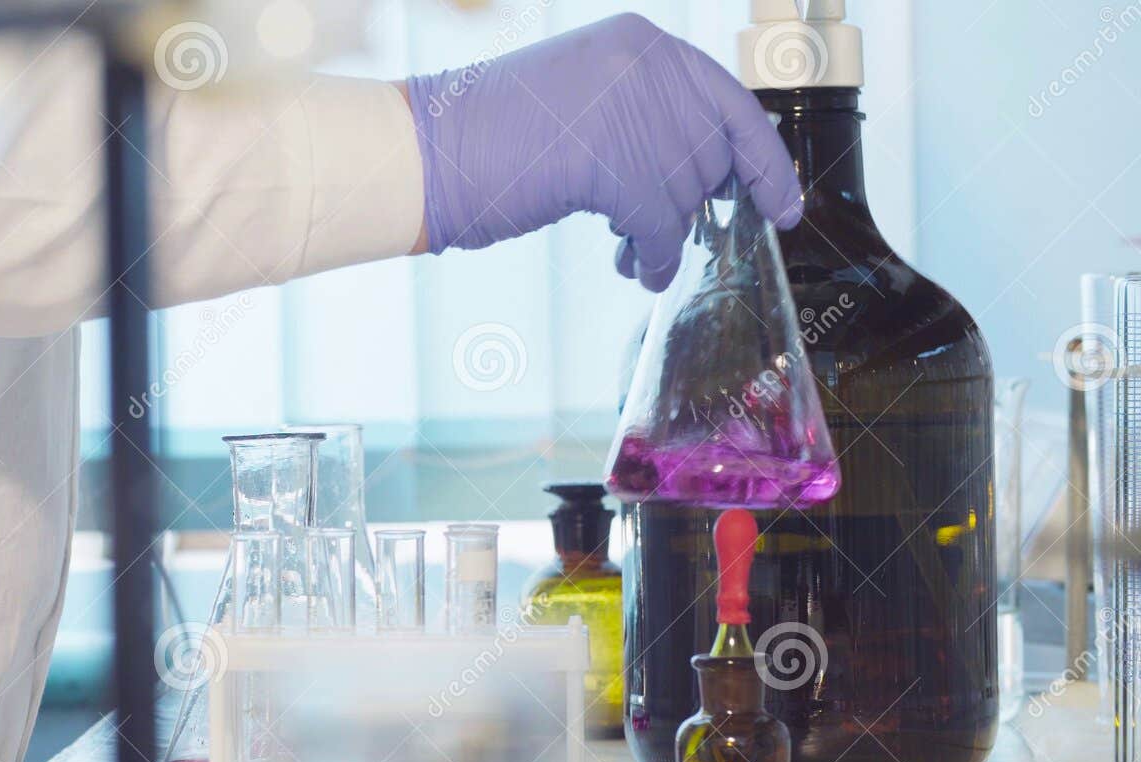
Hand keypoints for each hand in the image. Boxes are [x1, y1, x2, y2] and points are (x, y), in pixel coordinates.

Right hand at [405, 14, 801, 291]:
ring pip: (686, 194)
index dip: (764, 161)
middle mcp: (648, 68)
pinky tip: (635, 268)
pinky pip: (662, 227)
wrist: (429, 150)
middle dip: (694, 204)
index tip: (784, 203)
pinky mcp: (618, 167)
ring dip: (664, 234)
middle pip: (710, 155)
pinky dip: (653, 257)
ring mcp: (634, 115)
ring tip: (630, 250)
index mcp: (640, 43)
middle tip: (666, 231)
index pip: (730, 102)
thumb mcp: (582, 101)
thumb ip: (641, 118)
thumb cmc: (490, 135)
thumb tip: (702, 171)